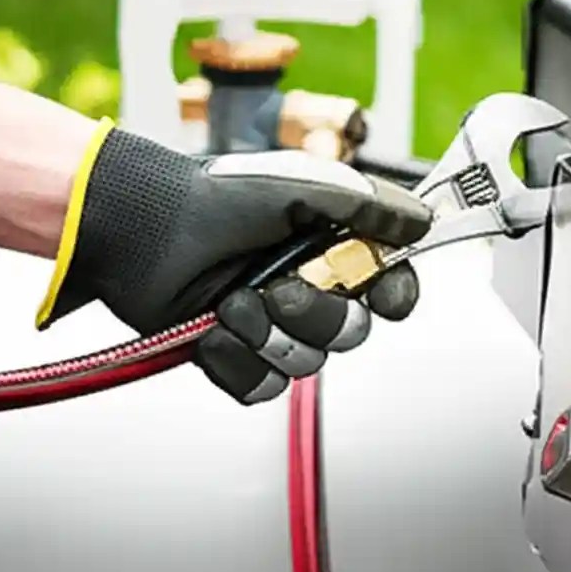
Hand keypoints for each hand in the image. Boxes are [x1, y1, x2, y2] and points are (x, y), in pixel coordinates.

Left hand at [36, 121, 432, 403]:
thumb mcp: (307, 185)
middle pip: (351, 334)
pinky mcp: (233, 355)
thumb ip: (372, 204)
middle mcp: (306, 287)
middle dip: (316, 314)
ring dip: (268, 333)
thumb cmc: (219, 197)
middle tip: (279, 288)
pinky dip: (235, 359)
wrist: (146, 227)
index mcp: (330, 248)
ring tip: (231, 300)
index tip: (383, 293)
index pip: (388, 287)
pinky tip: (212, 328)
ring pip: (307, 363)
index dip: (393, 296)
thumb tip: (424, 220)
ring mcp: (270, 324)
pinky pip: (260, 386)